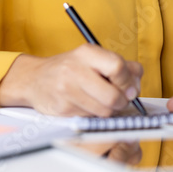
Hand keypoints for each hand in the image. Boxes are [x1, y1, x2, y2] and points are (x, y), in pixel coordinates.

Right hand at [0, 45, 142, 116]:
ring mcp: (67, 91)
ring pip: (104, 111)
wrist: (35, 80)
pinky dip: (95, 116)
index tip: (131, 89)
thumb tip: (137, 82)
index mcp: (87, 53)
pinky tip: (89, 107)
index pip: (117, 67)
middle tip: (120, 100)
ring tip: (103, 102)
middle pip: (113, 96)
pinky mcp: (63, 109)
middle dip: (122, 102)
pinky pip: (91, 119)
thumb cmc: (70, 68)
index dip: (129, 82)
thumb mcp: (93, 58)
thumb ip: (121, 66)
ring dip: (109, 111)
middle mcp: (75, 70)